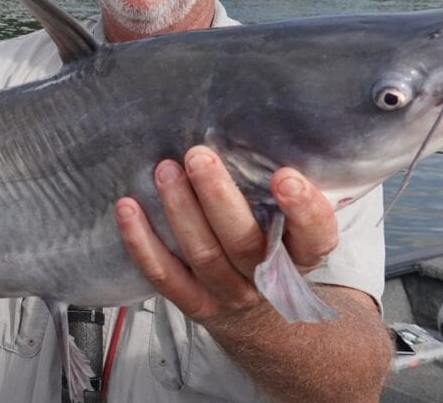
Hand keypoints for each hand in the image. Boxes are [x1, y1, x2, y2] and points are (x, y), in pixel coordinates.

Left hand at [114, 145, 337, 326]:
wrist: (259, 315)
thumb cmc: (272, 245)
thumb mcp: (291, 223)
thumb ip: (279, 186)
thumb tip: (262, 126)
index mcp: (302, 254)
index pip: (315, 237)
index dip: (304, 210)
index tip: (285, 176)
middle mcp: (267, 279)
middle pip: (246, 244)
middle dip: (219, 198)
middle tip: (199, 156)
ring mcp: (229, 293)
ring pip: (204, 255)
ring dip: (181, 210)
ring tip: (165, 170)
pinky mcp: (194, 302)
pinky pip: (164, 274)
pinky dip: (142, 241)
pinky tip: (127, 207)